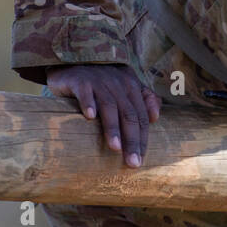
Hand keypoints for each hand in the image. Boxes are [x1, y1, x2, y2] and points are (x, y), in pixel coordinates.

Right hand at [46, 64, 160, 167]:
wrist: (71, 64)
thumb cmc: (100, 83)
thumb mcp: (123, 88)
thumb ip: (143, 99)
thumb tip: (156, 118)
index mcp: (132, 87)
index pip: (141, 116)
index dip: (143, 138)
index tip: (141, 160)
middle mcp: (118, 83)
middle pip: (129, 114)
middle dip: (132, 140)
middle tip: (132, 162)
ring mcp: (99, 80)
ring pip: (109, 106)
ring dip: (112, 128)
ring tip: (115, 148)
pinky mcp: (79, 80)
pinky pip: (85, 93)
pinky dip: (88, 104)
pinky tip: (90, 118)